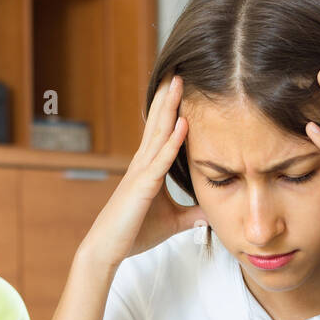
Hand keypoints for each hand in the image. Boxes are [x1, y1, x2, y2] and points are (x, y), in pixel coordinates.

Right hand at [80, 75, 207, 268]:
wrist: (107, 250)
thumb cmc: (133, 234)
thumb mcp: (172, 222)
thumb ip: (192, 215)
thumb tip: (212, 213)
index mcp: (148, 169)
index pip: (161, 132)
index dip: (170, 109)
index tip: (180, 88)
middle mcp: (142, 164)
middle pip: (158, 123)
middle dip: (168, 97)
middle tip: (178, 70)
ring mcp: (141, 173)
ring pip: (158, 133)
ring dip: (170, 107)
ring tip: (178, 82)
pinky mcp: (142, 187)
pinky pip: (161, 160)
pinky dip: (173, 141)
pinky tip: (184, 123)